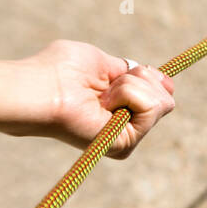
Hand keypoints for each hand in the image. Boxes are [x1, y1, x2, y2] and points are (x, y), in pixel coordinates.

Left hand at [27, 39, 175, 157]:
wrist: (40, 89)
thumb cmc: (59, 70)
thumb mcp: (102, 62)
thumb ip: (129, 72)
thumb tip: (165, 81)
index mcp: (120, 107)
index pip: (158, 92)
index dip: (150, 76)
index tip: (127, 71)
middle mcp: (125, 126)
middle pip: (166, 99)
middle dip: (140, 79)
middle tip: (107, 86)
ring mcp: (126, 138)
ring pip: (162, 103)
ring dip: (131, 85)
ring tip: (101, 95)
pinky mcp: (125, 145)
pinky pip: (151, 107)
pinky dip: (128, 93)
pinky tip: (104, 103)